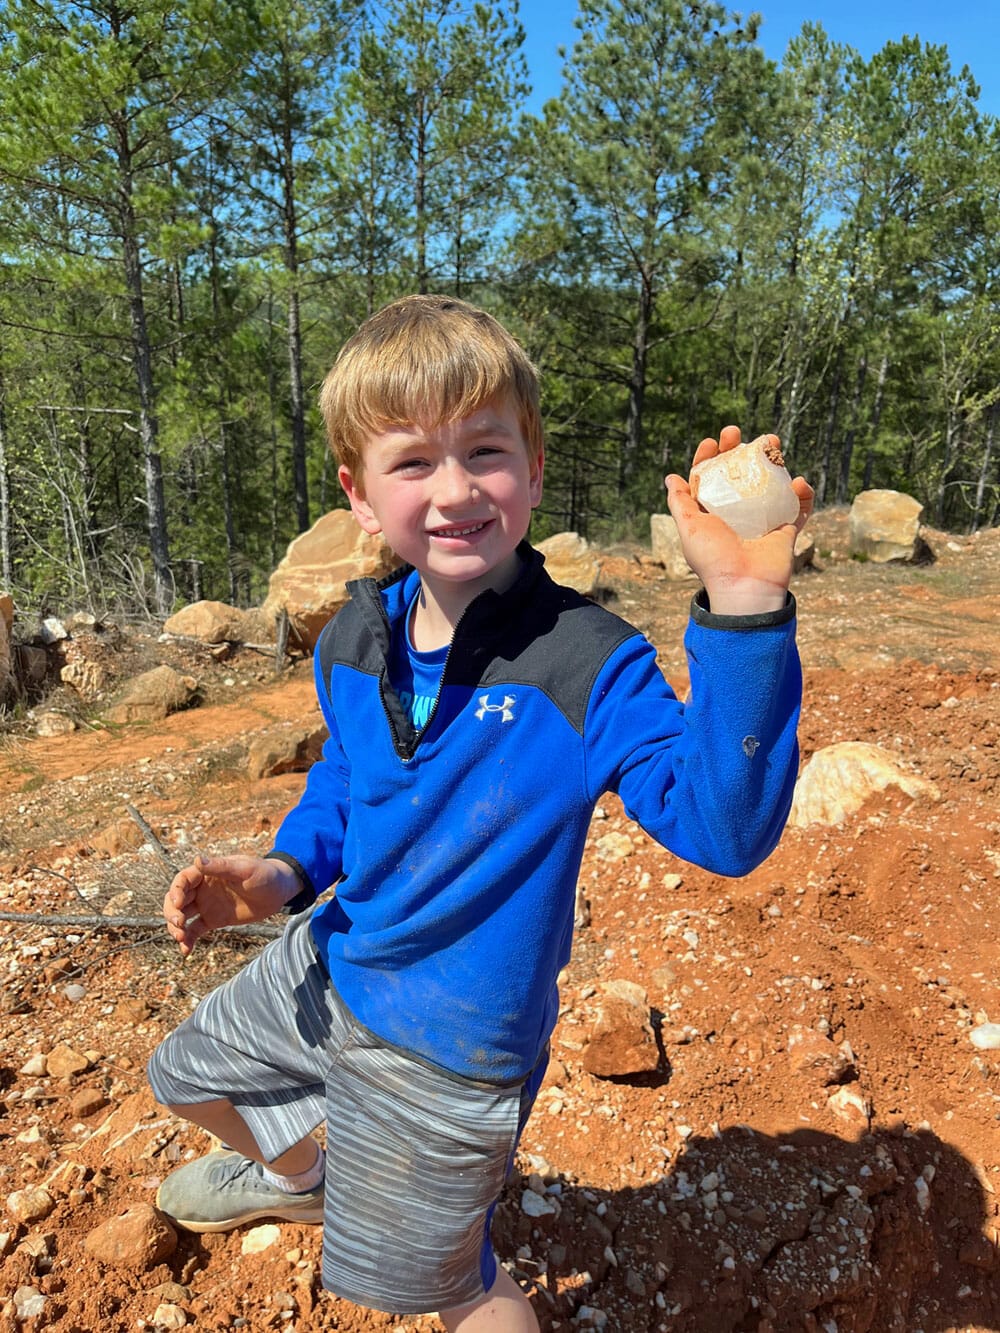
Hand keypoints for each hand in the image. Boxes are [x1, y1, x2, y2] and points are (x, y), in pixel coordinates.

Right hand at [162, 854, 301, 955]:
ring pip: (181, 916)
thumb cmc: (264, 874)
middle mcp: (202, 888)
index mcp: (207, 872)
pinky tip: (186, 951)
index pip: (182, 880)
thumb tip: (197, 859)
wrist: (279, 891)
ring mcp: (206, 905)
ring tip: (181, 939)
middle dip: (171, 912)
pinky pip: (194, 930)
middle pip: (176, 899)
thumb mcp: (244, 870)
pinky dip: (187, 940)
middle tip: (179, 923)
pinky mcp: (213, 920)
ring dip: (176, 927)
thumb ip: (221, 866)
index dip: (176, 891)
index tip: (180, 903)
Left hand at [665, 424, 812, 614]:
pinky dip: (802, 493)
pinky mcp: (786, 529)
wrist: (744, 587)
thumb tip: (671, 478)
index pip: (710, 478)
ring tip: (773, 442)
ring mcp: (764, 520)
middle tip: (739, 433)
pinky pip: (799, 507)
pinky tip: (798, 482)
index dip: (709, 457)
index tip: (712, 441)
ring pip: (771, 483)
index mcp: (714, 513)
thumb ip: (680, 504)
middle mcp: (738, 513)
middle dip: (741, 450)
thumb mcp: (689, 528)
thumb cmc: (714, 559)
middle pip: (741, 474)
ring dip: (773, 459)